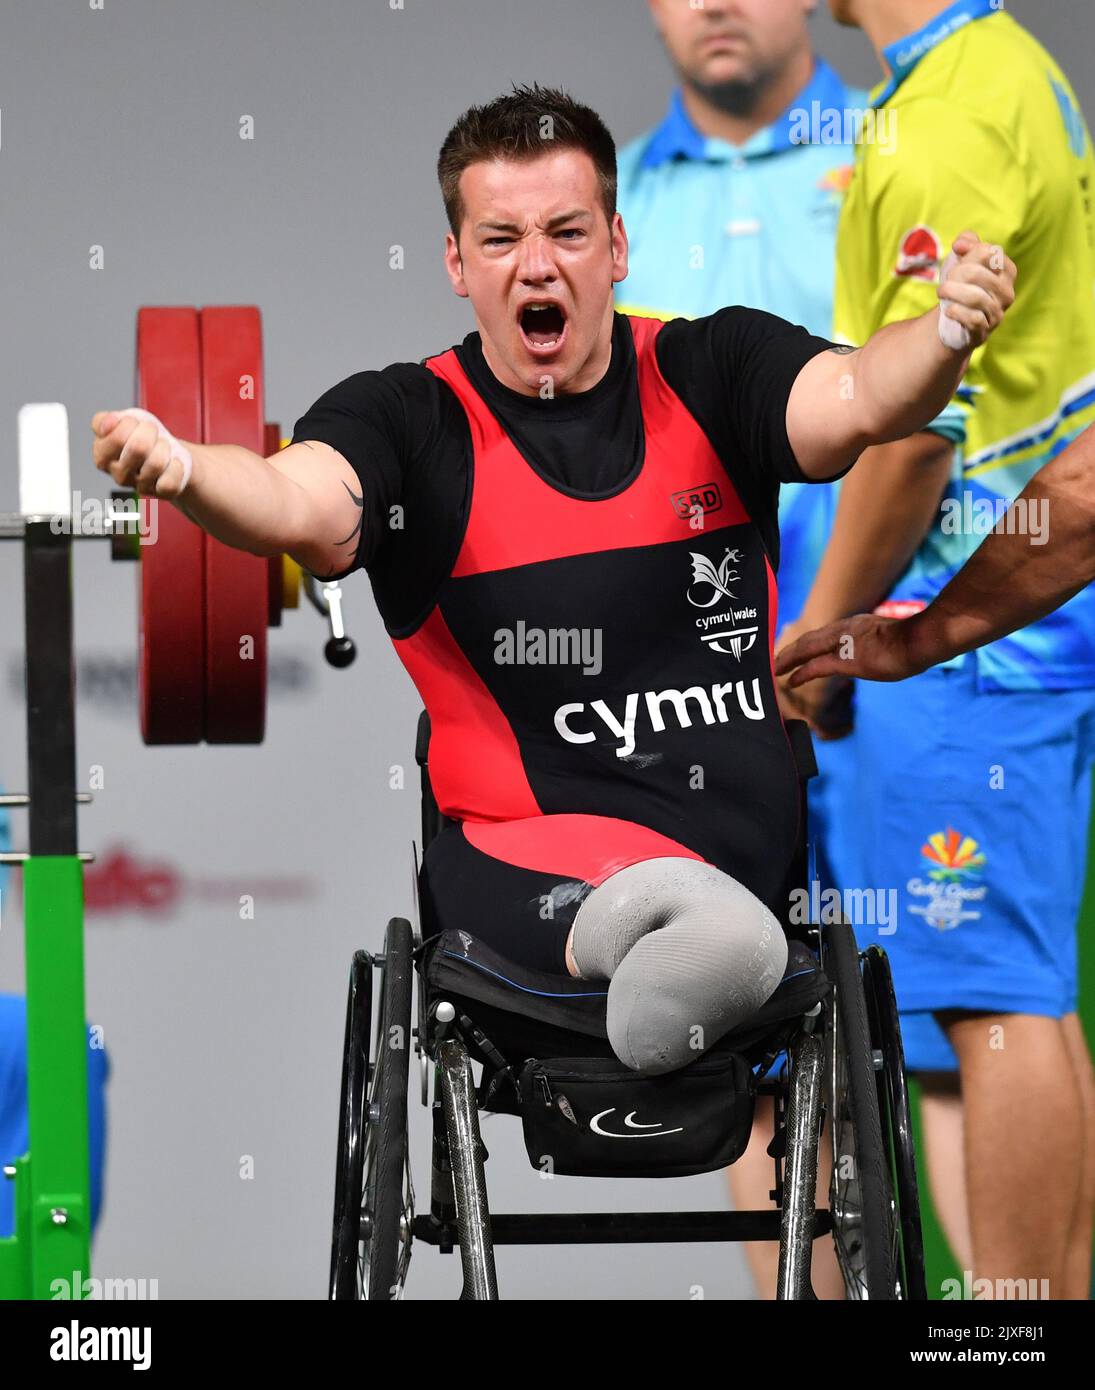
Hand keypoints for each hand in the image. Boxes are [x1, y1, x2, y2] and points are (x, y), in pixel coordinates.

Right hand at [91, 408, 192, 497]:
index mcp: (102, 456)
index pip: (118, 437)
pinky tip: (173, 462)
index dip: (132, 423)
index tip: (135, 424)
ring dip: (165, 447)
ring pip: (156, 463)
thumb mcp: (120, 420)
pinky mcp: (162, 493)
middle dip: (150, 433)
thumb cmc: (140, 435)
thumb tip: (107, 424)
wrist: (168, 450)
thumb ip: (103, 421)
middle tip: (152, 434)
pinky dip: (177, 466)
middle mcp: (118, 475)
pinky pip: (170, 481)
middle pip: (138, 448)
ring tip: (162, 447)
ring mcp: (140, 487)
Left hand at [775, 612, 926, 688]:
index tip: (798, 650)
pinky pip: (815, 667)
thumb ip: (883, 643)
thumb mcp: (895, 639)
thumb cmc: (918, 641)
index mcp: (857, 625)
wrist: (922, 640)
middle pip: (810, 639)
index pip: (826, 634)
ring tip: (776, 669)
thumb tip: (889, 652)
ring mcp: (844, 643)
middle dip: (792, 650)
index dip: (809, 643)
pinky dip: (800, 673)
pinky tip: (790, 681)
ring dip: (788, 659)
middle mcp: (846, 630)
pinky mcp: (846, 660)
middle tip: (777, 659)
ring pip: (806, 649)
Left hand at [937, 231, 1016, 351]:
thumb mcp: (962, 260)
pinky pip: (972, 319)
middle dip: (955, 274)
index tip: (956, 252)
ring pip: (975, 297)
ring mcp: (997, 313)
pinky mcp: (984, 331)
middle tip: (945, 281)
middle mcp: (1007, 292)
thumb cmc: (961, 285)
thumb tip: (961, 243)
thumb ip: (967, 242)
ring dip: (951, 292)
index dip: (969, 252)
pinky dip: (956, 311)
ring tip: (941, 292)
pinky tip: (948, 310)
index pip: (990, 253)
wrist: (952, 320)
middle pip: (977, 274)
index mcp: (1007, 271)